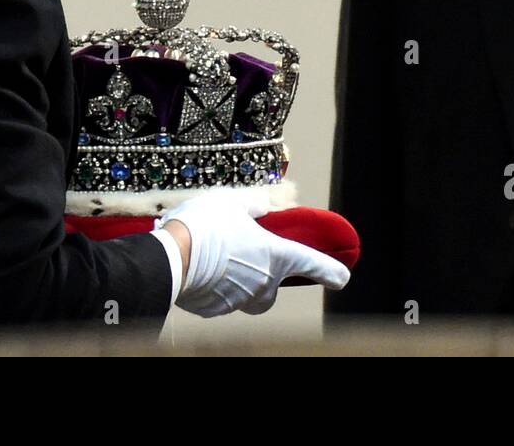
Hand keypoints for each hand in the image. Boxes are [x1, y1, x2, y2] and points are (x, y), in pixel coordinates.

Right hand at [153, 188, 349, 316]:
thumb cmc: (206, 225)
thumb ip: (251, 208)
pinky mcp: (215, 309)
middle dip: (265, 277)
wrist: (171, 255)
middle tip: (246, 257)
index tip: (342, 278)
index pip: (311, 263)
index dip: (330, 271)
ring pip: (245, 294)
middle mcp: (263, 282)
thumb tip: (259, 210)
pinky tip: (198, 269)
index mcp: (275, 255)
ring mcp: (239, 299)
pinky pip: (220, 298)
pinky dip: (214, 287)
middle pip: (273, 287)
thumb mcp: (231, 204)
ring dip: (236, 279)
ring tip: (212, 257)